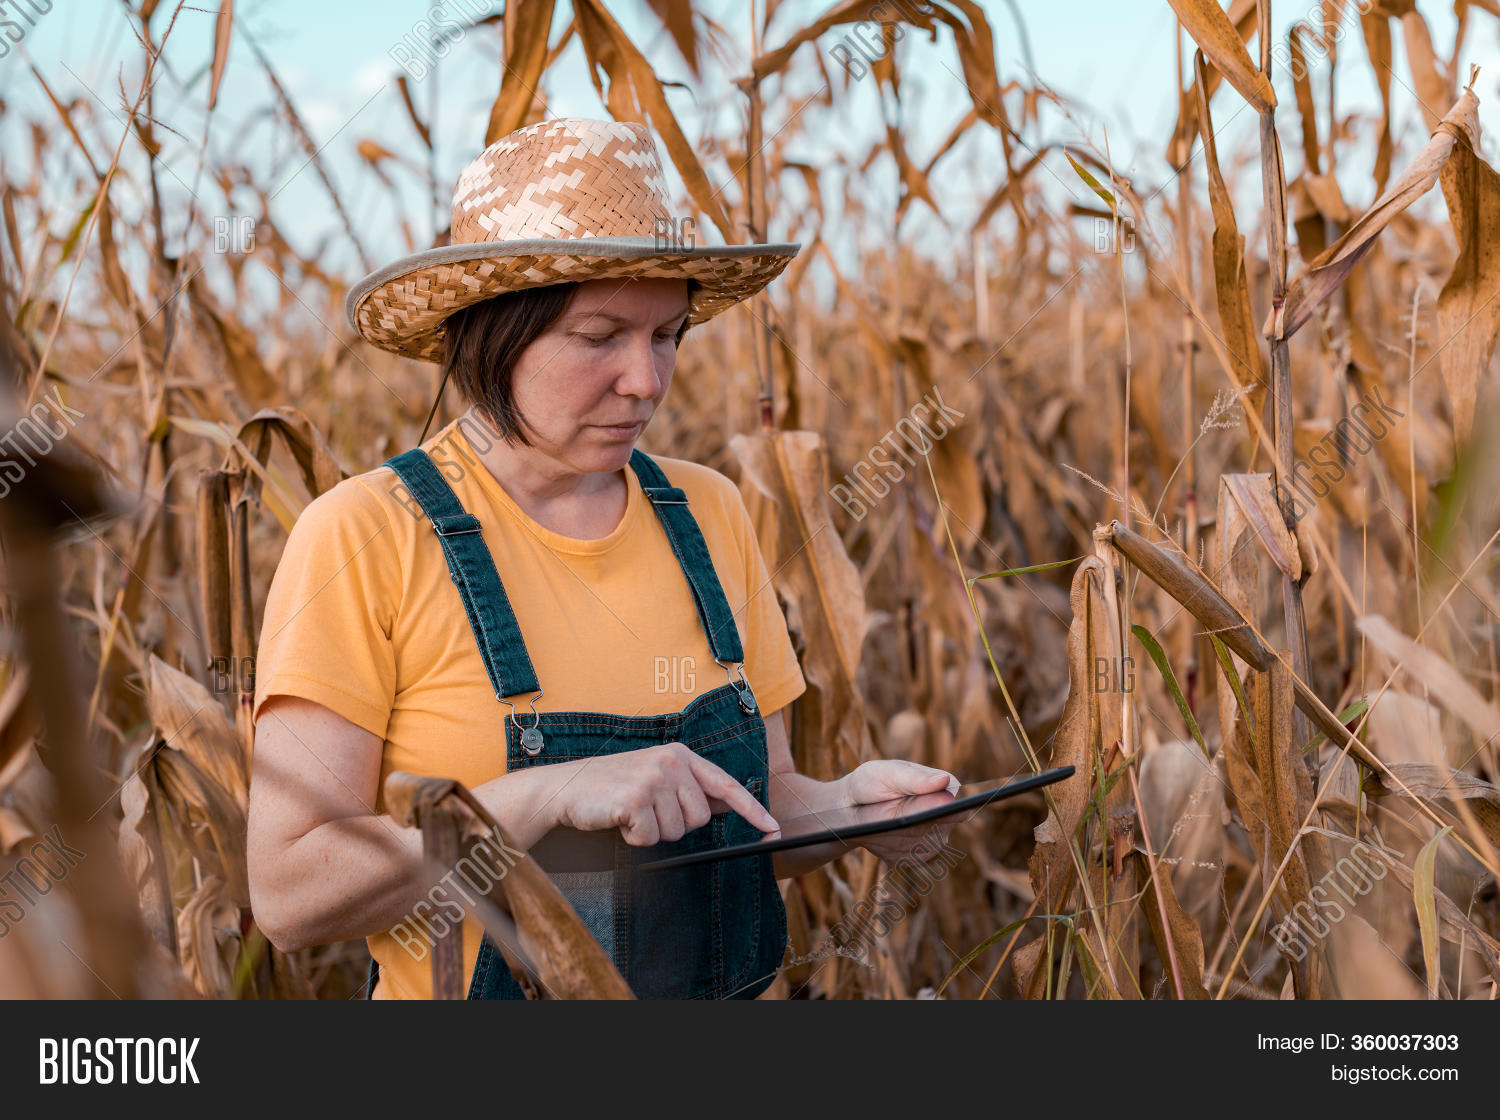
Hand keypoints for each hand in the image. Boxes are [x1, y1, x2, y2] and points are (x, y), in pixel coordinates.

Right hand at [550, 743, 778, 846]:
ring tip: (629, 813)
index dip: (751, 810)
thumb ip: (690, 788)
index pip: (725, 785)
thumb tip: (728, 804)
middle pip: (699, 819)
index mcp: (679, 755)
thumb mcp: (655, 779)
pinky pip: (650, 839)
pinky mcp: (635, 797)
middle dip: (673, 825)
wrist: (563, 789)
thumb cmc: (610, 788)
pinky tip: (618, 820)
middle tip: (645, 812)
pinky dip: (633, 838)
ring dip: (651, 832)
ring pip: (675, 832)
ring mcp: (653, 778)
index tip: (773, 829)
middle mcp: (671, 762)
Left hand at [840, 759, 958, 864]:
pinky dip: (893, 848)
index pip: (958, 803)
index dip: (947, 807)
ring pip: (927, 845)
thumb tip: (943, 780)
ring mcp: (932, 841)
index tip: (934, 810)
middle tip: (894, 812)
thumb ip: (915, 777)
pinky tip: (880, 837)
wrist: (850, 808)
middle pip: (942, 827)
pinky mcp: (916, 858)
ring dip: (903, 835)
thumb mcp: (887, 773)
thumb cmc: (872, 783)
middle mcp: (944, 818)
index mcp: (943, 791)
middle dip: (918, 821)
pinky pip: (910, 858)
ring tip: (883, 822)